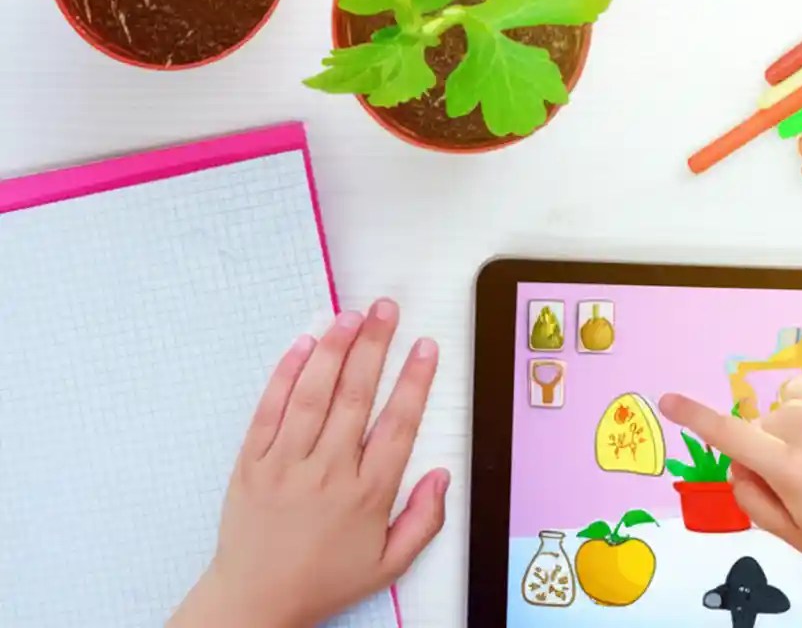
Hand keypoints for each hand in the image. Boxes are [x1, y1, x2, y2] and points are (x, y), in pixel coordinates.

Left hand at [169, 299, 449, 627]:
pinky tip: (303, 346)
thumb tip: (442, 477)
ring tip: (350, 316)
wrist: (254, 601)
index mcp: (367, 494)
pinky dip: (285, 374)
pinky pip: (269, 409)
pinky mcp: (251, 463)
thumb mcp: (388, 564)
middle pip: (356, 395)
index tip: (425, 348)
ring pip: (313, 394)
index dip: (415, 380)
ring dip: (334, 349)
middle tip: (387, 311)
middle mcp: (328, 472)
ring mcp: (286, 464)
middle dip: (375, 345)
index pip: (398, 424)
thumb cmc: (322, 581)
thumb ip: (424, 520)